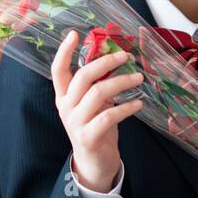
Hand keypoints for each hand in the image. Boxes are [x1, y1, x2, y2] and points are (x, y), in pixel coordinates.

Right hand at [50, 30, 143, 192]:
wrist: (94, 164)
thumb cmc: (96, 127)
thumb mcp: (94, 104)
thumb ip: (98, 84)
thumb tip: (115, 58)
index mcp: (63, 96)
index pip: (58, 70)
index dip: (64, 51)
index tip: (74, 33)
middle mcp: (65, 107)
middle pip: (82, 77)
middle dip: (105, 62)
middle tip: (125, 56)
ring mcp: (75, 123)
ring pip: (98, 93)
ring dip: (121, 82)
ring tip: (139, 78)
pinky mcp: (88, 137)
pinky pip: (109, 116)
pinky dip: (127, 107)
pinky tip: (138, 103)